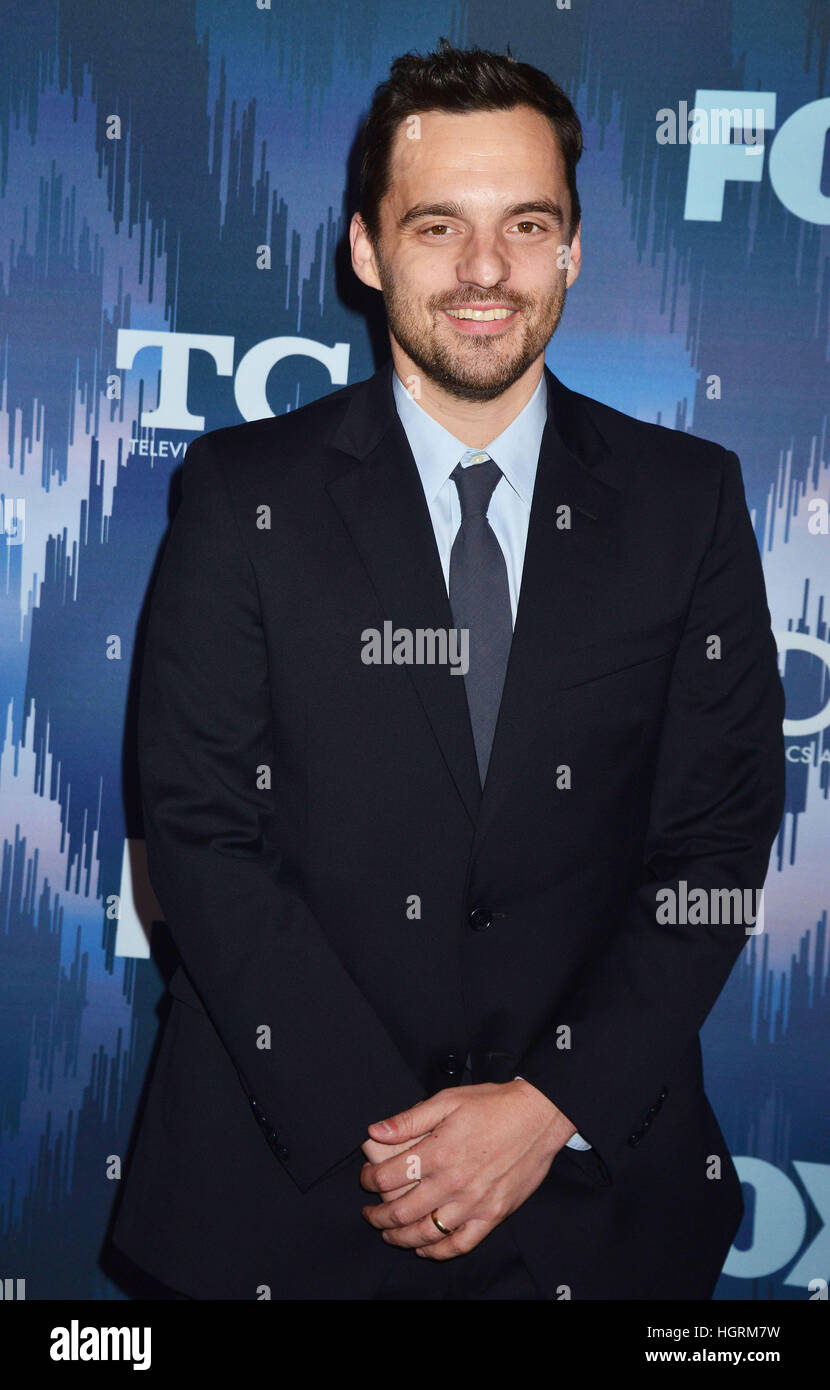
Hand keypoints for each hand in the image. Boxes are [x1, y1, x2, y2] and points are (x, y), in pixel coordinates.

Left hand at [360, 1079, 575, 1258]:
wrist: (539, 1117)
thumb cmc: (493, 1105)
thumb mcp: (447, 1100)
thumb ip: (409, 1119)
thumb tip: (375, 1131)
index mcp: (437, 1151)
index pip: (387, 1177)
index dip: (367, 1180)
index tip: (365, 1179)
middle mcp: (452, 1182)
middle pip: (400, 1211)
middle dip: (377, 1216)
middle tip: (369, 1214)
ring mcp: (473, 1203)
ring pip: (425, 1233)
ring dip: (400, 1238)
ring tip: (388, 1234)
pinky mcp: (492, 1216)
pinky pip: (460, 1244)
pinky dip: (437, 1251)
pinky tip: (424, 1248)